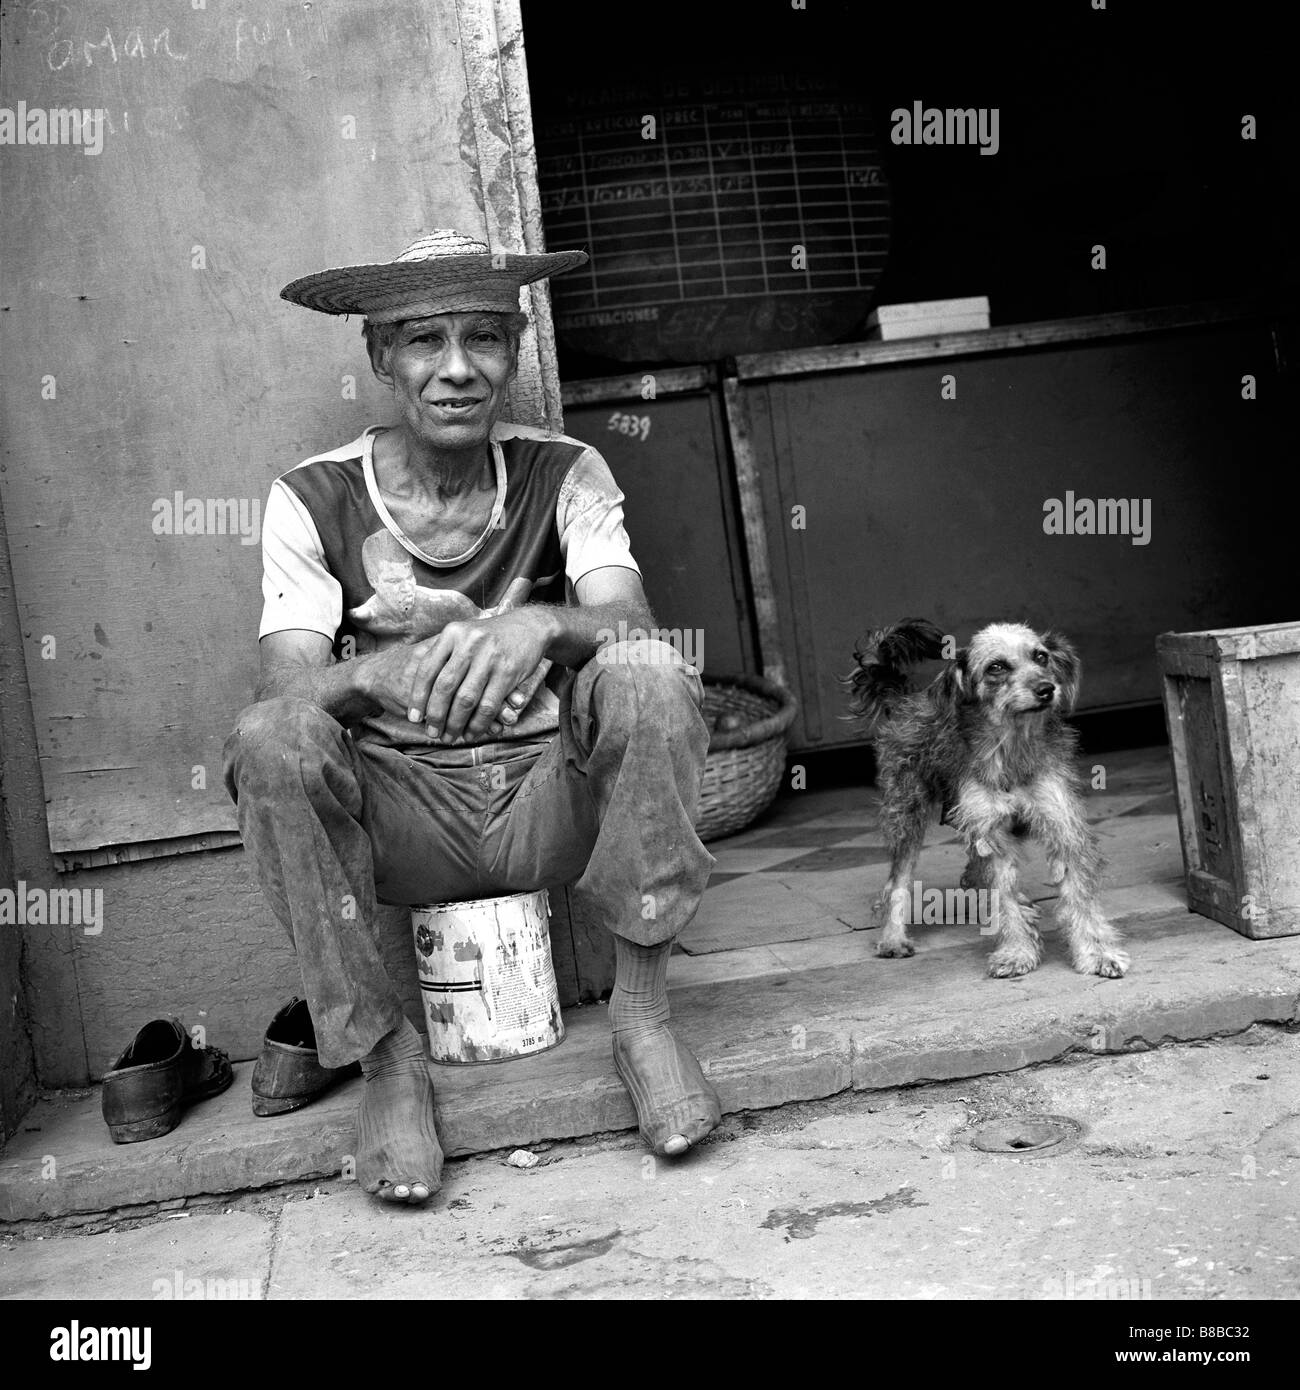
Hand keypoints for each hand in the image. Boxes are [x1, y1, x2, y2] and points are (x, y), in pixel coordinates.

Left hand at [360, 608, 555, 742]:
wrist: (529, 627)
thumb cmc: (489, 637)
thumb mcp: (463, 636)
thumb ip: (442, 656)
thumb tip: (416, 690)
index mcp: (452, 633)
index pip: (427, 669)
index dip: (418, 697)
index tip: (414, 718)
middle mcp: (469, 643)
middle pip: (444, 687)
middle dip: (436, 715)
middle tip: (432, 733)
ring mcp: (489, 657)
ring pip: (466, 699)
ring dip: (456, 723)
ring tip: (450, 737)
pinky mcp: (508, 671)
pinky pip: (489, 705)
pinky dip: (478, 723)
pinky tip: (472, 733)